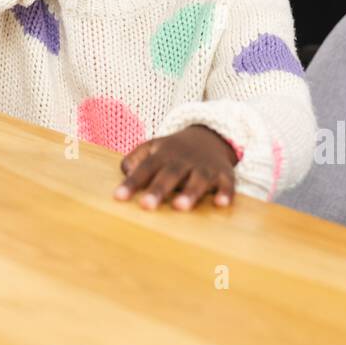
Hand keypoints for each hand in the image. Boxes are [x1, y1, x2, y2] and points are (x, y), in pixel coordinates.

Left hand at [115, 126, 237, 210]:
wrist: (210, 137)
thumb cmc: (174, 151)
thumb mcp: (153, 148)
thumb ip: (135, 158)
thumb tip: (125, 171)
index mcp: (163, 154)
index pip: (145, 167)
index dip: (132, 182)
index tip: (119, 197)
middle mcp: (184, 160)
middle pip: (170, 173)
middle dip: (159, 189)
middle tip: (146, 205)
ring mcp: (205, 167)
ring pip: (198, 178)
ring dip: (190, 192)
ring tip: (179, 207)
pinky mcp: (224, 174)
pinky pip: (226, 183)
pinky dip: (225, 193)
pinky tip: (220, 203)